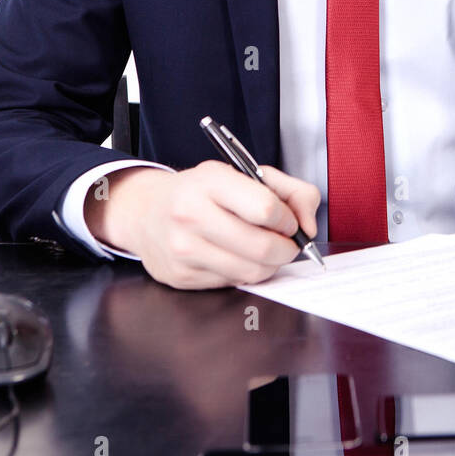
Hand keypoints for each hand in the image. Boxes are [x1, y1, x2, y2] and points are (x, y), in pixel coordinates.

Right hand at [85, 160, 320, 289]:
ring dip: (270, 265)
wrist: (146, 211)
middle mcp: (191, 214)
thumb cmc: (202, 191)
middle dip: (288, 249)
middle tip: (288, 243)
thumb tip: (308, 227)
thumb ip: (290, 191)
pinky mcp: (181, 276)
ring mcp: (183, 249)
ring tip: (266, 250)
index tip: (289, 222)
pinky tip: (238, 257)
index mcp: (210, 181)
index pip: (266, 208)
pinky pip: (232, 283)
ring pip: (251, 272)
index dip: (288, 220)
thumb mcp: (244, 173)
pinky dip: (245, 273)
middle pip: (263, 247)